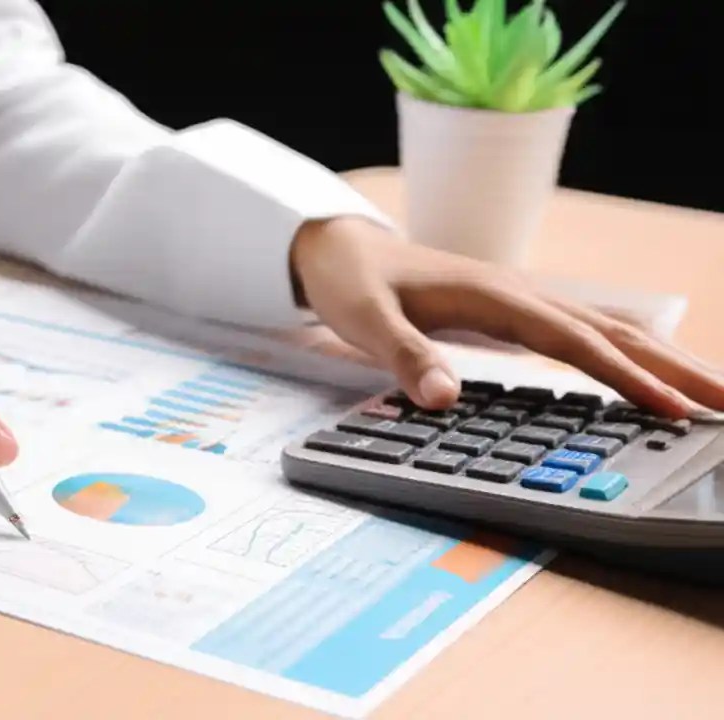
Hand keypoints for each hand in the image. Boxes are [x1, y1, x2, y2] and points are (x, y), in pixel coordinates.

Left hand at [291, 218, 723, 417]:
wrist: (338, 246)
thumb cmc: (353, 282)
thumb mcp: (364, 320)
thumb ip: (404, 356)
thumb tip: (444, 400)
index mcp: (494, 296)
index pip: (575, 343)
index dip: (626, 377)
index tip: (674, 408)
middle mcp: (520, 294)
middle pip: (614, 331)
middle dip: (676, 366)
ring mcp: (522, 299)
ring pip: (610, 328)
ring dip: (664, 358)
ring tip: (713, 393)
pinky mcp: (515, 310)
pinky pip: (587, 330)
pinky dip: (629, 350)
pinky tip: (652, 366)